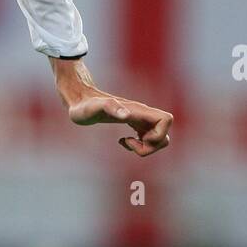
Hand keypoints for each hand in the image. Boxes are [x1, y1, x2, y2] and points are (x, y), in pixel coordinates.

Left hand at [51, 59, 171, 156]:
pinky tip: (123, 141)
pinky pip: (148, 138)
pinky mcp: (134, 123)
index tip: (139, 138)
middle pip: (164, 134)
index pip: (166, 120)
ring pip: (158, 138)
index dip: (158, 135)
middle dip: (151, 146)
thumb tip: (127, 115)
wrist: (79, 99)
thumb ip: (110, 107)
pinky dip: (140, 145)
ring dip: (146, 147)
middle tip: (130, 143)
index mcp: (138, 111)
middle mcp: (142, 114)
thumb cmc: (85, 105)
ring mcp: (140, 119)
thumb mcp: (94, 108)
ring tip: (125, 142)